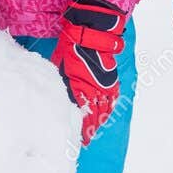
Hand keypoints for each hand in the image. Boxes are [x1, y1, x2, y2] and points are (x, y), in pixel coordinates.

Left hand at [51, 0, 126, 144]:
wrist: (90, 32)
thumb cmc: (70, 49)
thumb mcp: (60, 68)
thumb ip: (63, 86)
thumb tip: (61, 100)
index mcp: (81, 89)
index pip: (84, 116)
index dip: (84, 130)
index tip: (82, 140)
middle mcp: (96, 90)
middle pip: (97, 116)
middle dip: (92, 128)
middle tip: (87, 137)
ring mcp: (106, 84)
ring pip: (106, 108)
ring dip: (101, 119)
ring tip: (95, 128)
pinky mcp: (112, 78)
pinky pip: (113, 97)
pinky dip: (110, 106)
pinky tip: (106, 111)